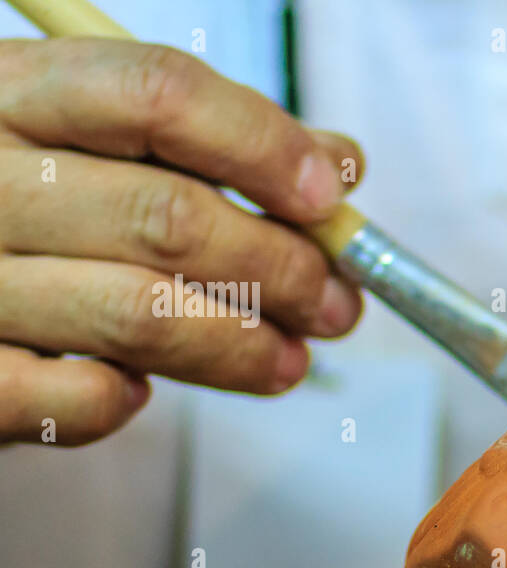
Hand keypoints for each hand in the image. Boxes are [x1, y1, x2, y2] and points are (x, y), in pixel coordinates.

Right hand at [0, 38, 364, 444]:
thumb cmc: (15, 207)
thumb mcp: (82, 144)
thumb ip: (202, 146)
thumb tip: (337, 162)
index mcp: (6, 92)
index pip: (155, 93)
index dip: (262, 145)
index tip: (329, 196)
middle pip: (168, 217)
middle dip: (283, 269)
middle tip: (336, 305)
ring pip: (140, 315)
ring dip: (243, 348)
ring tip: (291, 360)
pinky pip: (79, 399)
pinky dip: (131, 400)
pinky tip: (147, 387)